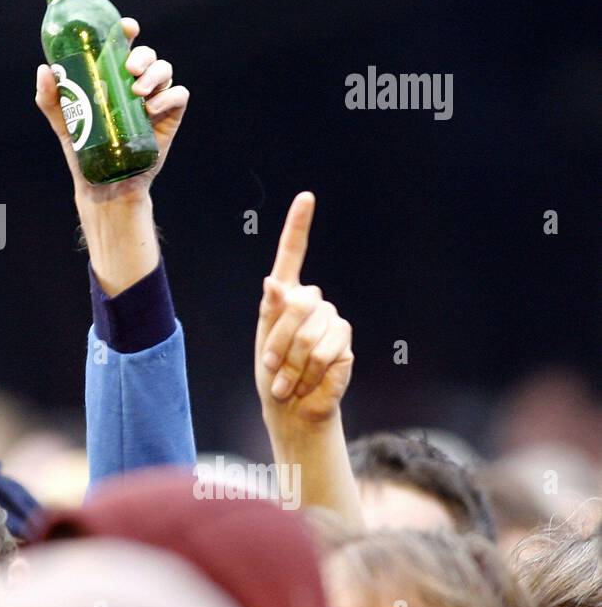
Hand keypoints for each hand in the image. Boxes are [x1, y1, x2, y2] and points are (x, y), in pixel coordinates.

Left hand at [34, 17, 189, 207]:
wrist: (104, 183)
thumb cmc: (83, 149)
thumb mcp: (63, 122)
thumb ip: (50, 98)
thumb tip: (44, 70)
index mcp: (113, 77)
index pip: (125, 45)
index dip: (128, 31)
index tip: (126, 28)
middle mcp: (136, 83)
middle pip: (147, 55)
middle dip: (142, 55)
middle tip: (129, 69)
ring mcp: (155, 98)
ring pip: (165, 70)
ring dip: (155, 74)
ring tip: (138, 91)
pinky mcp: (169, 116)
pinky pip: (178, 95)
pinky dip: (169, 95)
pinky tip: (152, 108)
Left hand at [254, 193, 353, 424]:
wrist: (292, 408)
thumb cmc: (273, 374)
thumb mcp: (263, 341)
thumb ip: (270, 311)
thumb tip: (274, 282)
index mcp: (286, 296)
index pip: (293, 253)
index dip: (299, 226)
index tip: (306, 197)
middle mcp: (313, 302)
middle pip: (298, 303)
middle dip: (279, 340)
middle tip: (273, 367)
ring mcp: (332, 321)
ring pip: (311, 331)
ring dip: (294, 362)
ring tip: (290, 379)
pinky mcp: (344, 343)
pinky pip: (327, 350)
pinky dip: (312, 371)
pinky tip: (310, 380)